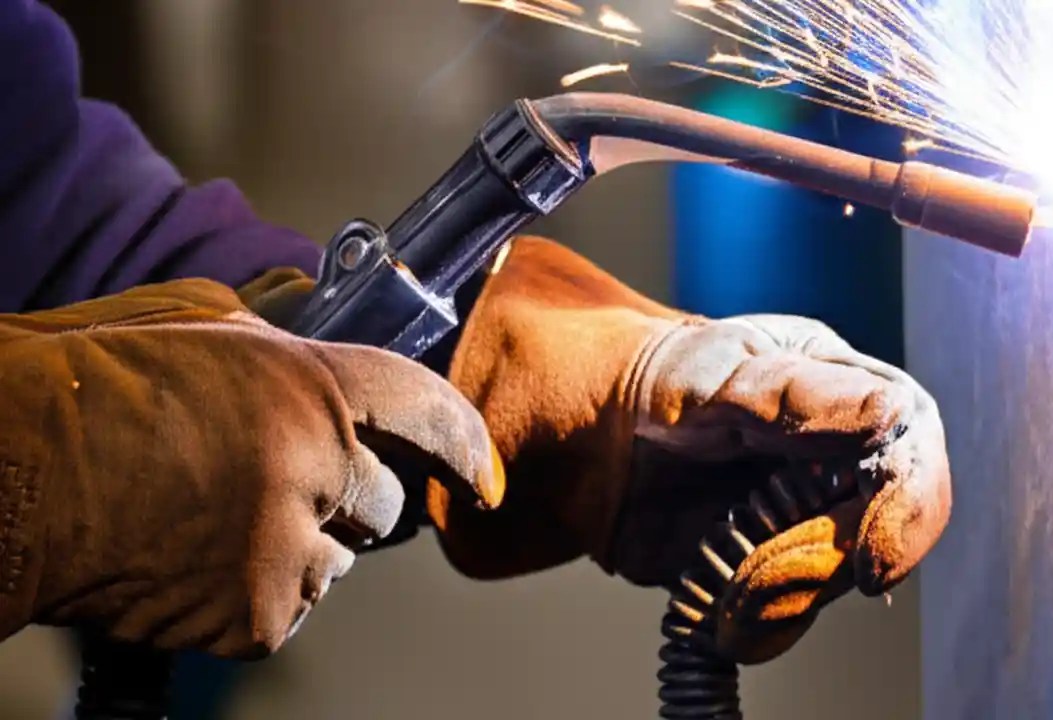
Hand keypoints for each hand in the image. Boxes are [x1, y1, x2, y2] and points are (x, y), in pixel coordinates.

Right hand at [0, 279, 501, 657]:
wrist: (4, 469)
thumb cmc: (83, 385)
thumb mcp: (191, 319)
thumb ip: (272, 320)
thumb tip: (309, 298)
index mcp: (311, 386)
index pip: (428, 413)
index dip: (464, 444)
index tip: (481, 476)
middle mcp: (316, 468)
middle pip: (385, 504)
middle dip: (345, 496)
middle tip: (275, 483)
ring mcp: (287, 548)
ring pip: (339, 562)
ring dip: (301, 547)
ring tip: (216, 518)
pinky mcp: (255, 615)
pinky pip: (288, 611)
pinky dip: (256, 594)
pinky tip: (195, 561)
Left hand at [428, 237, 950, 662]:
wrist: (590, 435)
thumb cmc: (658, 382)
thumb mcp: (722, 372)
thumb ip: (801, 396)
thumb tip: (891, 417)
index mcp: (847, 390)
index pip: (912, 443)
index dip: (908, 505)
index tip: (870, 560)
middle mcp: (843, 457)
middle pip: (883, 525)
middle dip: (820, 561)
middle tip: (752, 578)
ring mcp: (812, 515)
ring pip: (836, 579)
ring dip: (779, 596)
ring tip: (717, 587)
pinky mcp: (774, 565)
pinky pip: (789, 613)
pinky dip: (754, 621)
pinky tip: (713, 601)